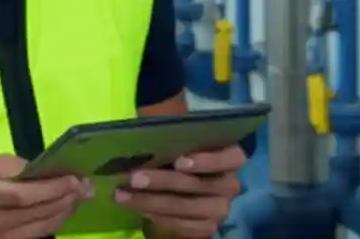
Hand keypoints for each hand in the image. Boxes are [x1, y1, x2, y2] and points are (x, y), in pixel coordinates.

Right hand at [0, 155, 94, 238]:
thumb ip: (3, 164)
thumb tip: (31, 165)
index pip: (32, 193)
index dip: (57, 186)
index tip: (76, 177)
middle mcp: (0, 221)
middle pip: (44, 212)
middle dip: (69, 198)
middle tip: (87, 187)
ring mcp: (5, 238)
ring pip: (45, 227)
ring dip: (66, 212)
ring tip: (78, 199)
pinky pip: (37, 237)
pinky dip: (53, 224)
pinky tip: (61, 214)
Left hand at [112, 145, 245, 237]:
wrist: (168, 167)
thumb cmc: (173, 142)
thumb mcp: (171, 131)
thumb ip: (167, 133)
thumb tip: (145, 134)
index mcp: (230, 155)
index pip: (233, 158)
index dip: (208, 160)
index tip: (179, 161)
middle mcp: (229, 183)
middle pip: (204, 185)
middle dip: (166, 182)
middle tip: (135, 177)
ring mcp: (220, 207)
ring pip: (193, 208)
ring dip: (156, 202)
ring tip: (126, 195)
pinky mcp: (207, 225)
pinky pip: (189, 228)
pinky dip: (164, 220)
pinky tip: (142, 211)